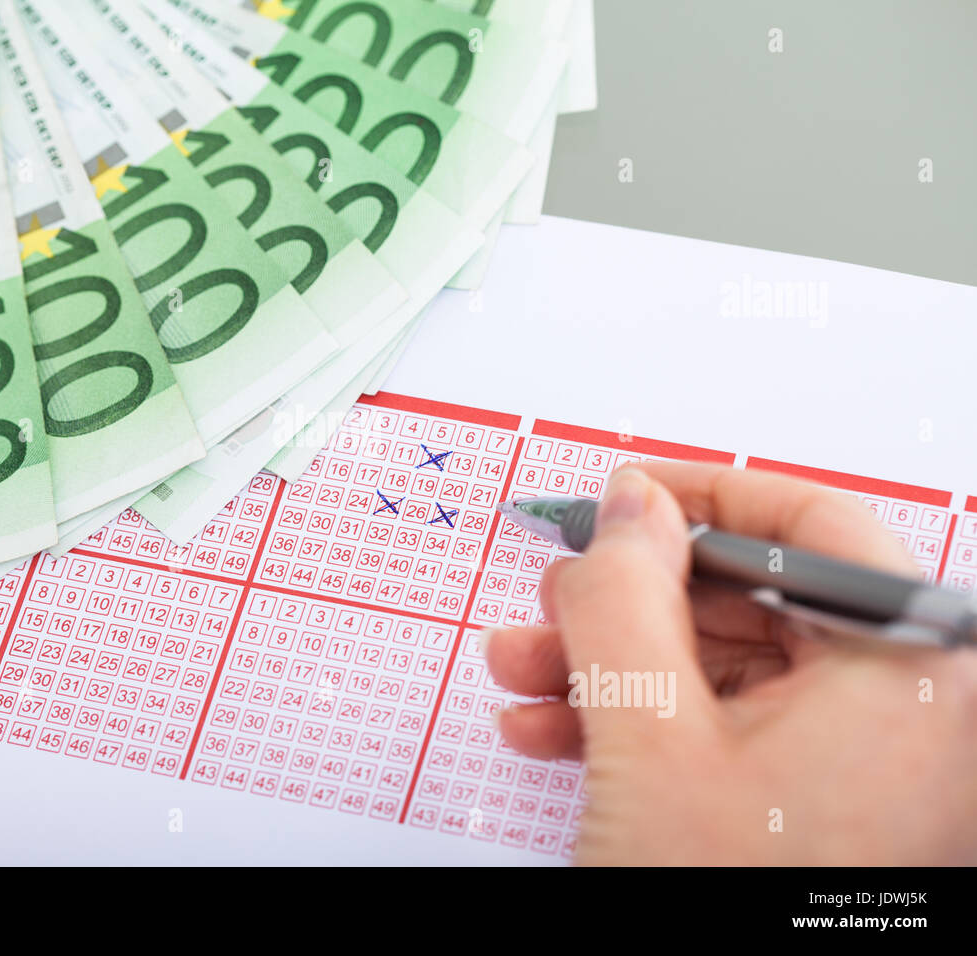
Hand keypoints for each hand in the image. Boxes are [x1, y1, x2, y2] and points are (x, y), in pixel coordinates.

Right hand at [484, 462, 976, 863]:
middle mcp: (912, 713)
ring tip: (527, 676)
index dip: (702, 494)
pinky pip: (730, 730)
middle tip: (556, 600)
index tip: (625, 495)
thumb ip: (626, 598)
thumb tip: (626, 506)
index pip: (814, 522)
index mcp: (912, 673)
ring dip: (613, 667)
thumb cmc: (732, 907)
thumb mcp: (648, 738)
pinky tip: (562, 732)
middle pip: (759, 601)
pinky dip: (642, 723)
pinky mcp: (826, 807)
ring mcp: (871, 767)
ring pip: (730, 669)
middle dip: (629, 605)